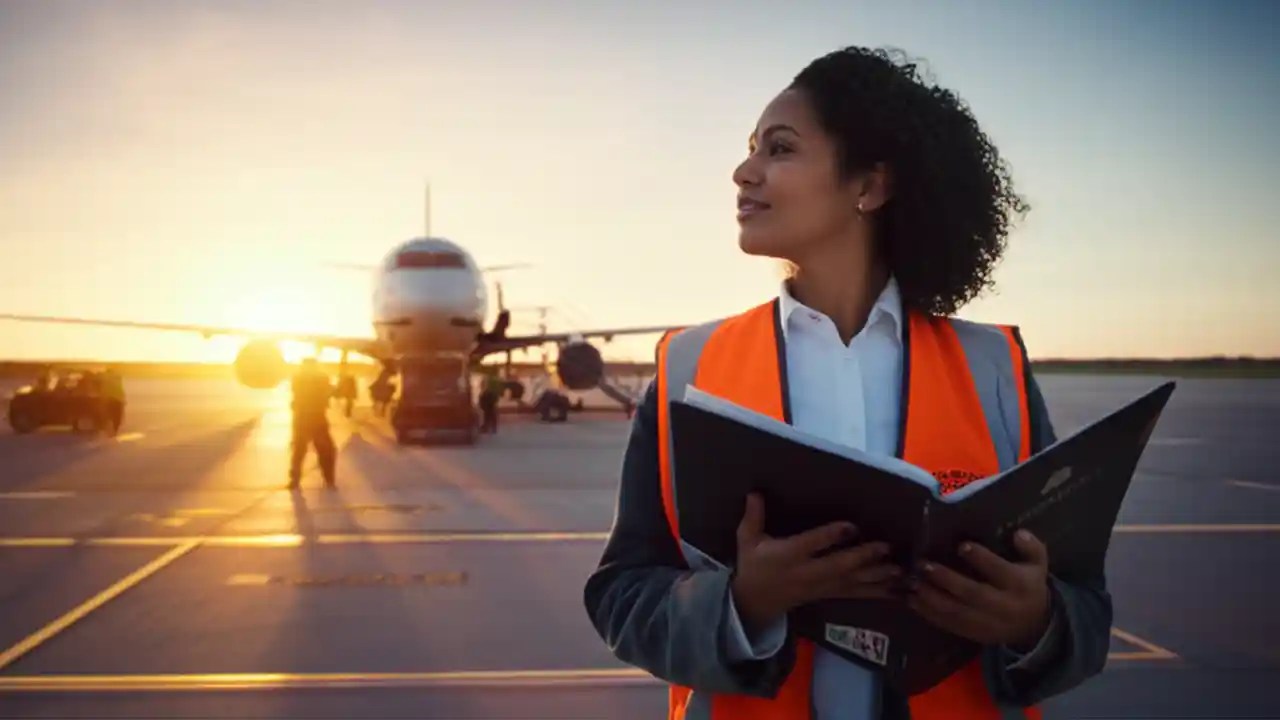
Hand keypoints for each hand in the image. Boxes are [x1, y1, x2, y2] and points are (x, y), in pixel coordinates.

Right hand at [730, 493, 899, 631]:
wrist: (755, 603)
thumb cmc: (753, 566)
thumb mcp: (747, 540)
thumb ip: (753, 517)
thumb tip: (755, 492)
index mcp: (788, 556)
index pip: (811, 545)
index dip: (831, 536)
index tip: (852, 526)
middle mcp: (808, 572)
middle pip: (838, 566)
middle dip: (863, 557)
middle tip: (886, 546)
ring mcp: (822, 587)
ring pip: (852, 582)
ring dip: (877, 576)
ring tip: (900, 569)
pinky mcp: (830, 594)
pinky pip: (856, 593)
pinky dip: (878, 591)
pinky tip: (897, 589)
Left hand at [907, 529, 1052, 650]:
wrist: (1033, 627)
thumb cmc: (1029, 586)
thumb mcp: (1038, 565)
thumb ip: (1031, 547)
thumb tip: (1018, 533)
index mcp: (1020, 585)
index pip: (1000, 571)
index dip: (981, 559)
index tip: (961, 546)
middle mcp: (1002, 605)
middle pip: (973, 593)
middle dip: (947, 579)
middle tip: (924, 565)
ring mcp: (987, 623)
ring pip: (957, 612)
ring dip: (931, 598)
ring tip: (913, 582)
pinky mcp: (973, 634)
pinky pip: (950, 625)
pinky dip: (929, 614)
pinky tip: (912, 600)